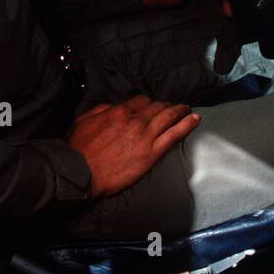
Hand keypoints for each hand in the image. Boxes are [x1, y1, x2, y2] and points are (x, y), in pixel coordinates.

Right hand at [66, 95, 200, 198]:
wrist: (80, 172)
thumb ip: (101, 110)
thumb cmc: (79, 148)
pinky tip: (195, 119)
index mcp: (119, 111)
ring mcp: (145, 136)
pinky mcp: (151, 153)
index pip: (141, 100)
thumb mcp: (84, 120)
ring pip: (169, 117)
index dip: (149, 102)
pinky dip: (186, 125)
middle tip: (174, 107)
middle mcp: (135, 121)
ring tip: (188, 109)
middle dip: (167, 106)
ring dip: (181, 111)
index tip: (153, 105)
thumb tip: (113, 107)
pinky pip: (174, 135)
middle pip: (157, 107)